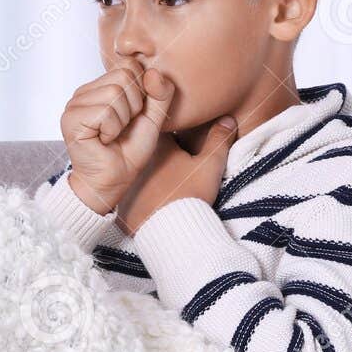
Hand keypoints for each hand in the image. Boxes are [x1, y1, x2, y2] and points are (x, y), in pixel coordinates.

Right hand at [58, 56, 176, 214]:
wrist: (113, 181)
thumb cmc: (128, 152)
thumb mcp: (153, 119)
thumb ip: (160, 94)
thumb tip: (154, 71)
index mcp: (101, 87)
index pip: (129, 66)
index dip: (141, 92)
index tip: (133, 117)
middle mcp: (85, 92)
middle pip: (123, 76)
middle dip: (133, 105)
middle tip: (122, 127)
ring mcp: (74, 104)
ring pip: (115, 93)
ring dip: (122, 120)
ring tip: (112, 135)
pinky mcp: (71, 118)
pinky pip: (105, 110)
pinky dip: (112, 129)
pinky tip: (103, 140)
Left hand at [114, 115, 237, 235]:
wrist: (172, 232)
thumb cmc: (191, 194)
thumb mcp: (209, 164)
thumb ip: (218, 139)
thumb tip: (227, 119)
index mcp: (156, 145)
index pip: (162, 130)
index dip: (175, 136)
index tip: (184, 144)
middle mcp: (136, 161)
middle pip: (149, 152)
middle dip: (162, 157)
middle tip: (178, 168)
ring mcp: (128, 184)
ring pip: (141, 174)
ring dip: (152, 178)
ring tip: (168, 189)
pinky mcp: (123, 206)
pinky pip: (133, 196)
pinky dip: (143, 198)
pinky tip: (156, 205)